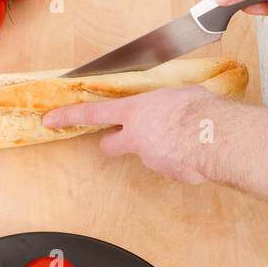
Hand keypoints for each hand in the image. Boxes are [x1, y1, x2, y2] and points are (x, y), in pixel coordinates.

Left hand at [42, 87, 221, 183]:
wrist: (217, 137)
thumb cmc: (199, 110)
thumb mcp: (177, 94)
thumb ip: (164, 101)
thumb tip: (171, 101)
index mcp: (134, 112)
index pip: (91, 113)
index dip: (68, 116)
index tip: (50, 120)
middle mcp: (136, 137)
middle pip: (109, 145)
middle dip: (112, 143)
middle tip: (125, 138)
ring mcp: (149, 158)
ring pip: (146, 155)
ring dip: (158, 148)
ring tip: (184, 138)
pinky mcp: (167, 173)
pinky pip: (170, 165)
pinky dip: (178, 159)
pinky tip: (193, 150)